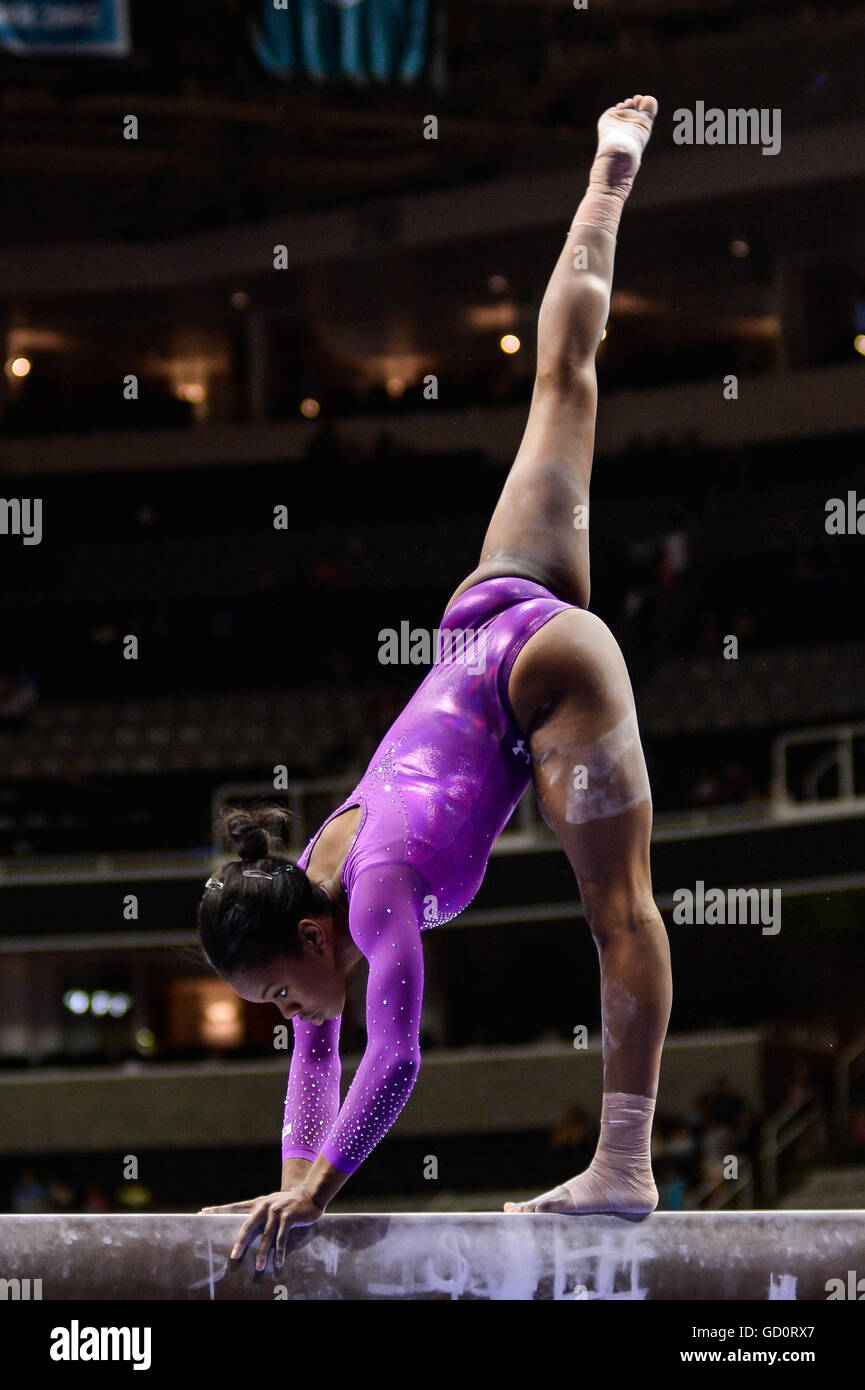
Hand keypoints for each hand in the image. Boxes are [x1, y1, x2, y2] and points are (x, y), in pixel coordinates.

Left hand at [199, 1185, 323, 1271]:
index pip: (234, 1206)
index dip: (219, 1210)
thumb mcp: (272, 1203)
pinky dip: (279, 1252)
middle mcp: (264, 1206)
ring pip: (266, 1237)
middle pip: (247, 1226)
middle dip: (240, 1242)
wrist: (310, 1194)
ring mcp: (276, 1211)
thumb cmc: (290, 1202)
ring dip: (263, 1254)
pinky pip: (282, 1239)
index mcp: (258, 1203)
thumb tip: (247, 1226)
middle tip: (233, 1256)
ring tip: (259, 1267)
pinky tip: (278, 1263)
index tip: (203, 1212)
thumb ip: (261, 1212)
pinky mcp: (288, 1217)